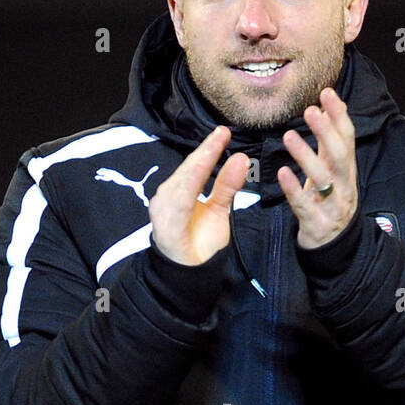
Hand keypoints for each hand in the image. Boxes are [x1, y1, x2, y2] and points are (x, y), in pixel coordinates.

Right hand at [148, 126, 250, 265]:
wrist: (192, 273)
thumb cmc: (200, 240)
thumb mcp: (219, 209)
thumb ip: (226, 185)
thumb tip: (241, 158)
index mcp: (178, 192)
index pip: (194, 167)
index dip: (208, 149)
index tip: (224, 131)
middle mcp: (167, 199)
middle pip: (187, 172)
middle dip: (204, 152)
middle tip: (221, 133)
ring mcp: (163, 213)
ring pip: (181, 184)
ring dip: (197, 165)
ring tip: (212, 148)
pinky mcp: (167, 229)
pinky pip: (179, 205)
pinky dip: (190, 188)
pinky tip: (200, 171)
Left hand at [277, 88, 358, 249]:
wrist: (334, 245)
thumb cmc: (329, 201)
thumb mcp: (332, 172)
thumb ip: (329, 143)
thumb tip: (328, 107)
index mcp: (346, 170)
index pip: (347, 138)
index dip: (339, 115)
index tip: (327, 92)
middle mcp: (343, 186)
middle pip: (338, 155)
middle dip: (326, 131)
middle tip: (310, 110)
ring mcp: (332, 206)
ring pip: (322, 179)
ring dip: (305, 156)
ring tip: (289, 136)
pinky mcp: (316, 224)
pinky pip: (304, 205)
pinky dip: (294, 189)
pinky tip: (282, 173)